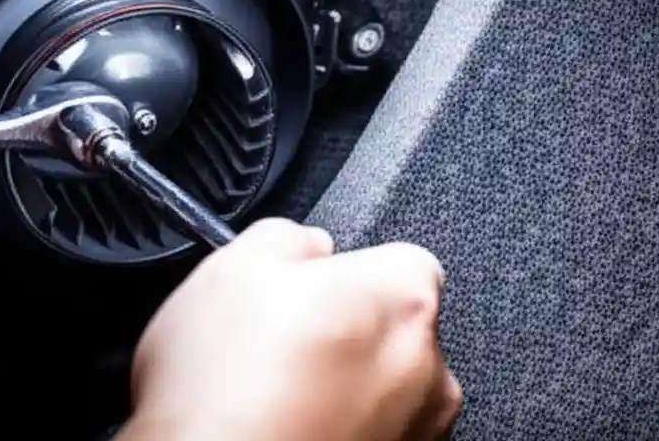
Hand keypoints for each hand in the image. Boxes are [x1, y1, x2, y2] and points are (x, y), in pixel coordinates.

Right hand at [118, 218, 460, 440]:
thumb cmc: (228, 390)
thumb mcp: (232, 269)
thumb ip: (286, 238)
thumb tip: (302, 243)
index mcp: (403, 296)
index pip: (396, 260)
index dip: (342, 272)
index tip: (304, 288)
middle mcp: (430, 367)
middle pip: (393, 327)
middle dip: (345, 330)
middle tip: (279, 342)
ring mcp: (420, 430)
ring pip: (385, 389)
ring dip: (345, 387)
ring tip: (275, 396)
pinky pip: (375, 433)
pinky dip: (343, 430)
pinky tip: (288, 427)